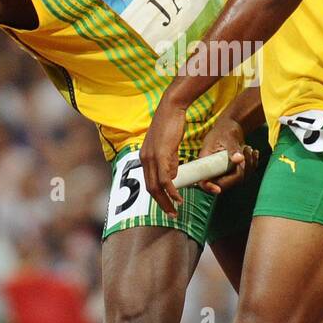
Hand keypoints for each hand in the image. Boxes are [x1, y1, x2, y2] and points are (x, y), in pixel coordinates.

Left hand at [140, 96, 187, 215]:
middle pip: (150, 188)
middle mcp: (144, 159)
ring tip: (175, 209)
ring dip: (166, 200)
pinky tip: (178, 197)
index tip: (167, 206)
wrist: (171, 108)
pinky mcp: (161, 154)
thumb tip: (173, 177)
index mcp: (144, 158)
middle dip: (161, 204)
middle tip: (171, 214)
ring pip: (156, 186)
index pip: (149, 183)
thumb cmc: (171, 124)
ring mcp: (151, 157)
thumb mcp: (168, 146)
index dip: (158, 197)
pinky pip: (165, 177)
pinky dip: (171, 190)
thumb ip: (169, 162)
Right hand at [196, 116, 258, 195]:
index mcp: (206, 161)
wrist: (232, 127)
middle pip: (226, 183)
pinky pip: (246, 174)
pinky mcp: (235, 170)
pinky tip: (253, 152)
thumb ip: (232, 149)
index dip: (209, 187)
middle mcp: (214, 169)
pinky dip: (253, 163)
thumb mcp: (228, 137)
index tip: (217, 190)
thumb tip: (239, 159)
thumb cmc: (225, 129)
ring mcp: (225, 172)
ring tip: (249, 148)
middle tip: (246, 151)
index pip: (204, 181)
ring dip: (249, 165)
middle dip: (239, 170)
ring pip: (239, 179)